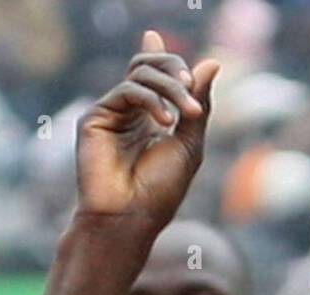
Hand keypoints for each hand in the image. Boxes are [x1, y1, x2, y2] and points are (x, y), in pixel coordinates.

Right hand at [76, 30, 219, 226]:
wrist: (131, 217)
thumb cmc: (160, 191)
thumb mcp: (189, 144)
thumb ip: (198, 105)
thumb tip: (213, 62)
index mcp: (149, 118)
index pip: (157, 74)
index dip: (171, 61)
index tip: (193, 74)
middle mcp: (129, 112)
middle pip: (147, 64)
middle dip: (174, 70)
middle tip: (191, 88)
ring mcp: (111, 113)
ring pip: (140, 73)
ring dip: (170, 87)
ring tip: (189, 112)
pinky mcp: (96, 117)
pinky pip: (128, 91)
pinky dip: (151, 100)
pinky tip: (165, 123)